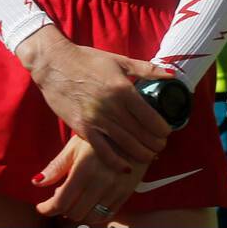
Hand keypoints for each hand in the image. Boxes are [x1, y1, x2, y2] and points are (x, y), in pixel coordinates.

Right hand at [17, 26, 170, 169]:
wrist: (55, 64)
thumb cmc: (89, 60)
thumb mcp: (120, 60)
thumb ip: (147, 70)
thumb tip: (171, 76)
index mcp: (123, 89)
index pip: (149, 116)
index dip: (162, 128)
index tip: (167, 132)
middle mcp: (111, 107)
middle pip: (140, 133)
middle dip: (154, 143)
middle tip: (162, 147)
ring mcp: (96, 119)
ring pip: (124, 143)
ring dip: (140, 153)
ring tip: (150, 156)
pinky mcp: (81, 129)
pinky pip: (102, 150)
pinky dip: (115, 161)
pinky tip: (126, 167)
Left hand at [34, 134, 148, 226]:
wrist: (135, 129)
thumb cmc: (101, 135)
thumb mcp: (76, 145)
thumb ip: (57, 166)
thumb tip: (36, 183)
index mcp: (85, 168)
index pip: (61, 202)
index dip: (47, 208)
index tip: (43, 206)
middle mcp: (101, 181)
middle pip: (74, 213)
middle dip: (62, 211)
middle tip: (59, 201)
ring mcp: (116, 188)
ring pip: (91, 217)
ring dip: (79, 213)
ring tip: (75, 201)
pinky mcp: (127, 192)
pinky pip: (107, 214)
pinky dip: (95, 213)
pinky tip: (90, 202)